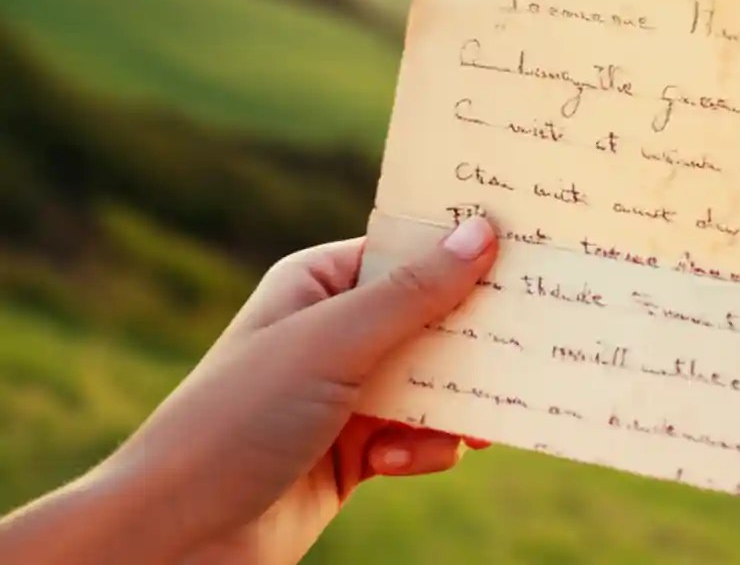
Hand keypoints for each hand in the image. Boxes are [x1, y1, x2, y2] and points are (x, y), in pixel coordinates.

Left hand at [0, 216, 497, 563]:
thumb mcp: (334, 345)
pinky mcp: (356, 452)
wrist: (179, 537)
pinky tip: (392, 465)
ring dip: (451, 406)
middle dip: (471, 339)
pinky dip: (421, 451)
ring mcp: (346, 395)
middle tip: (532, 339)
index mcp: (318, 284)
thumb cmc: (240, 420)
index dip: (462, 252)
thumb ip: (414, 295)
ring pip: (434, 384)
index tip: (526, 251)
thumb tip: (483, 232)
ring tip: (473, 426)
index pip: (406, 253)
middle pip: (430, 319)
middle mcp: (334, 333)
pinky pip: (419, 438)